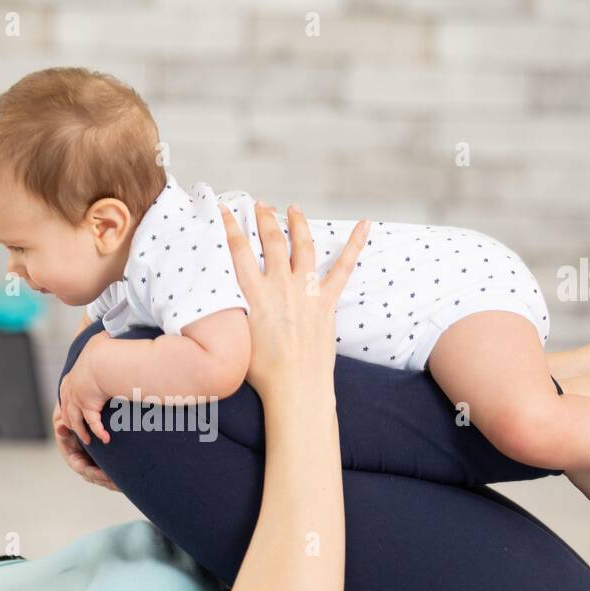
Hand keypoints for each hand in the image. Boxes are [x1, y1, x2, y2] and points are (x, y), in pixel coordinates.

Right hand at [52, 402, 120, 491]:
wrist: (77, 422)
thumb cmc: (70, 424)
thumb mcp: (63, 425)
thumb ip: (62, 428)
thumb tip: (60, 428)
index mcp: (74, 460)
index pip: (85, 470)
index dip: (95, 473)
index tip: (105, 474)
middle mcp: (84, 467)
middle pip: (96, 478)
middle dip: (107, 482)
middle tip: (119, 484)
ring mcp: (93, 467)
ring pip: (104, 480)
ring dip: (114, 484)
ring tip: (126, 486)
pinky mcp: (102, 465)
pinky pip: (110, 475)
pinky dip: (118, 479)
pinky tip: (128, 482)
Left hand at [57, 331, 112, 446]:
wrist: (102, 360)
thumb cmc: (101, 350)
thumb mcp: (97, 341)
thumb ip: (101, 341)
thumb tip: (108, 333)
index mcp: (71, 377)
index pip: (65, 393)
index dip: (68, 403)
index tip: (70, 411)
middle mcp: (71, 391)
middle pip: (67, 411)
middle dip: (71, 421)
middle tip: (76, 430)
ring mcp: (78, 401)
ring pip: (76, 421)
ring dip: (82, 431)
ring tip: (90, 440)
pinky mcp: (88, 408)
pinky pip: (94, 424)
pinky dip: (99, 432)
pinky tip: (106, 438)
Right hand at [219, 201, 369, 397]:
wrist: (295, 385)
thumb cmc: (263, 369)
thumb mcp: (237, 333)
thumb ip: (233, 307)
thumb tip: (227, 292)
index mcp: (253, 292)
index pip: (238, 249)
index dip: (230, 225)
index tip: (224, 209)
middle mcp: (280, 284)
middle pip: (271, 240)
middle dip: (264, 218)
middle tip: (260, 206)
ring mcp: (306, 290)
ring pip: (302, 245)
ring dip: (297, 223)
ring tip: (293, 209)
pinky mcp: (327, 300)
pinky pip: (343, 267)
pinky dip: (354, 245)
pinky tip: (364, 225)